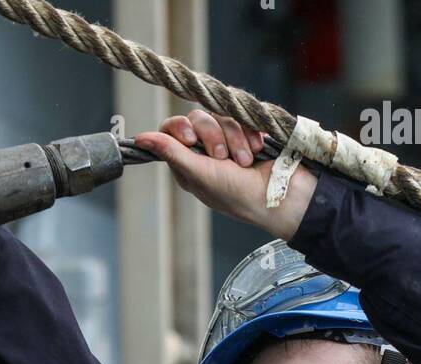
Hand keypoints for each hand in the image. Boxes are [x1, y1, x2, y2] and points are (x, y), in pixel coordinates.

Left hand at [133, 109, 316, 240]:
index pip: (171, 129)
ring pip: (220, 114)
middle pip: (196, 117)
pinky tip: (257, 148)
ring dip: (235, 137)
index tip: (191, 139)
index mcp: (188, 164)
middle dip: (213, 135)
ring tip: (246, 160)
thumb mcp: (200, 175)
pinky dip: (250, 131)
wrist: (280, 195)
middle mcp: (205, 150)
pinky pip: (240, 113)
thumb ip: (172, 153)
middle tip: (224, 158)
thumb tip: (140, 139)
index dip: (180, 128)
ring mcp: (227, 139)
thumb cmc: (238, 195)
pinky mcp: (247, 130)